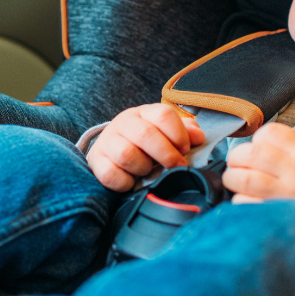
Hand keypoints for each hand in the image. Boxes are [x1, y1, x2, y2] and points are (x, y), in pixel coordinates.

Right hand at [88, 104, 205, 191]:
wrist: (110, 152)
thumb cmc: (145, 144)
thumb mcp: (165, 134)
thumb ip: (184, 133)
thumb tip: (199, 137)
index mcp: (143, 113)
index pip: (163, 115)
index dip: (178, 134)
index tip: (184, 149)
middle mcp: (123, 123)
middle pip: (145, 134)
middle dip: (166, 155)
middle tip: (176, 166)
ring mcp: (107, 141)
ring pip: (127, 155)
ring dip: (143, 168)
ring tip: (148, 171)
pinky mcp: (96, 161)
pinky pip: (111, 174)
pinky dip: (125, 182)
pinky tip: (132, 181)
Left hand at [223, 123, 294, 223]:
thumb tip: (288, 140)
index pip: (268, 133)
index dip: (258, 140)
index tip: (261, 150)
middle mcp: (294, 169)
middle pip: (248, 154)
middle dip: (238, 158)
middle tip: (241, 165)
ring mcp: (286, 194)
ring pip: (242, 178)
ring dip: (234, 179)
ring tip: (238, 183)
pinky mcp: (281, 215)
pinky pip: (247, 204)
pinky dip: (241, 201)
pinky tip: (249, 202)